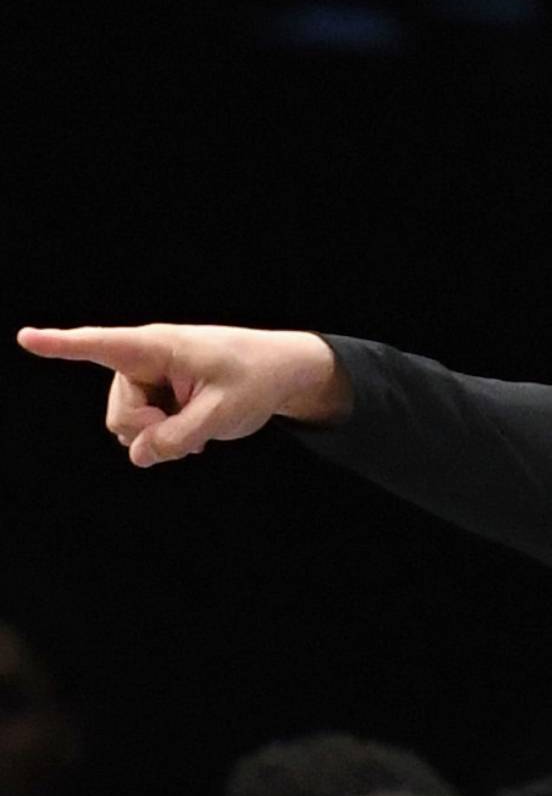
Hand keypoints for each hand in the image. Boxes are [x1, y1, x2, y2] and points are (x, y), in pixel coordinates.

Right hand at [16, 323, 350, 466]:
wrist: (281, 372)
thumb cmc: (256, 380)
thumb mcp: (223, 414)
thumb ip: (178, 437)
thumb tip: (138, 457)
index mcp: (157, 347)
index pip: (100, 345)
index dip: (61, 345)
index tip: (26, 338)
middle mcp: (144, 359)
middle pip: (120, 412)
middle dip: (147, 430)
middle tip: (190, 428)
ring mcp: (148, 379)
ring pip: (128, 425)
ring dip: (159, 434)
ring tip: (198, 425)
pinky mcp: (155, 395)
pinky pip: (142, 429)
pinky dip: (164, 436)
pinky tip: (194, 434)